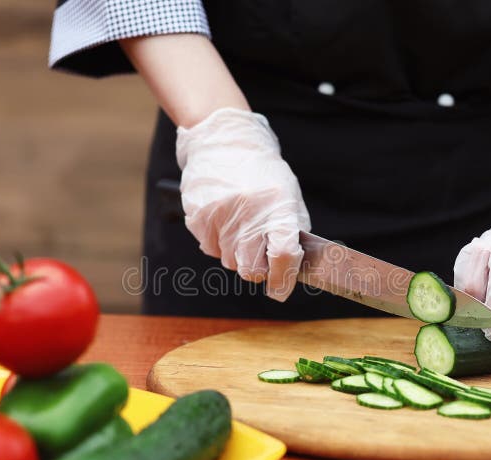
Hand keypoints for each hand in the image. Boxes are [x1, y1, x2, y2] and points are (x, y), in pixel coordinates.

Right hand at [176, 108, 311, 301]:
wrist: (224, 140)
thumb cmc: (262, 171)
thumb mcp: (288, 194)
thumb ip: (292, 230)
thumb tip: (291, 268)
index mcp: (277, 206)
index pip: (283, 256)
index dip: (283, 279)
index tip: (281, 288)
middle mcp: (248, 213)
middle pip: (251, 270)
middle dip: (258, 269)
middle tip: (259, 254)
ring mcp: (220, 216)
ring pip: (229, 262)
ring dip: (237, 253)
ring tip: (240, 226)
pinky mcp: (198, 217)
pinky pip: (210, 248)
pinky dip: (219, 241)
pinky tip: (224, 219)